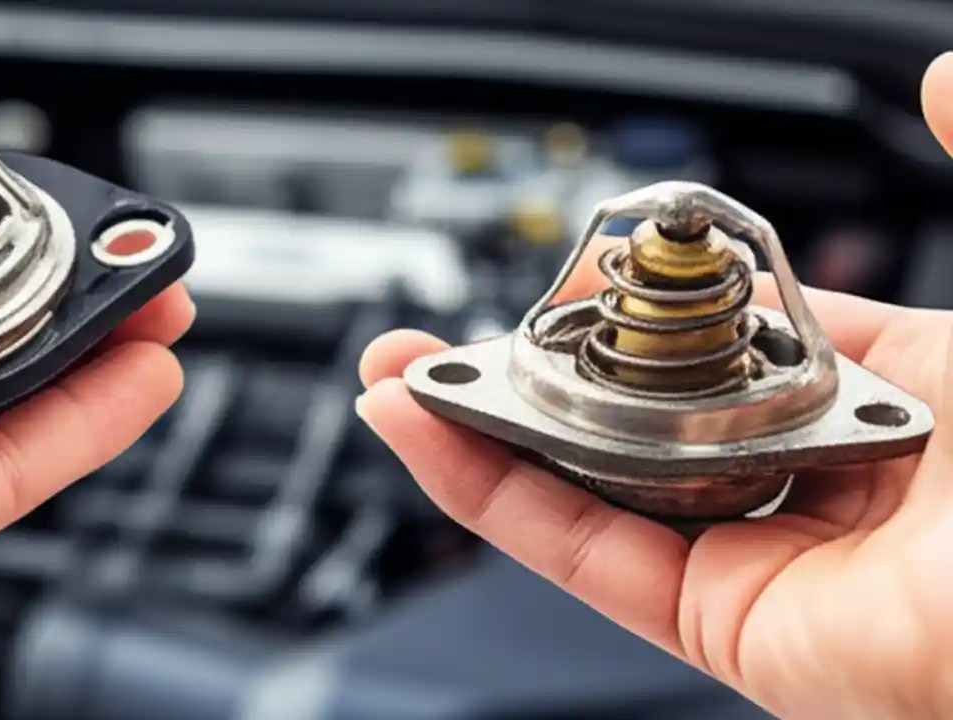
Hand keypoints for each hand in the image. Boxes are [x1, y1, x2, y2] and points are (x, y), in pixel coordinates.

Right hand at [357, 55, 952, 719]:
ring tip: (397, 377)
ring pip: (600, 488)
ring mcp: (772, 553)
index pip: (735, 342)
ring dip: (482, 432)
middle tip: (455, 331)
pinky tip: (424, 432)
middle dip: (533, 373)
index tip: (575, 276)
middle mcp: (822, 477)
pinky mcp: (730, 625)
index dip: (646, 309)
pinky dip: (492, 494)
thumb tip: (941, 74)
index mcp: (895, 394)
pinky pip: (590, 553)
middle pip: (644, 416)